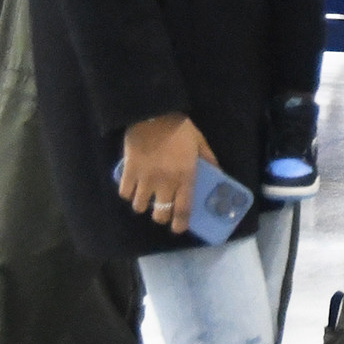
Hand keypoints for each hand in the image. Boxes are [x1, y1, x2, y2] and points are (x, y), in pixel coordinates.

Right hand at [118, 112, 212, 233]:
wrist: (153, 114)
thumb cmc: (180, 128)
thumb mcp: (200, 142)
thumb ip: (209, 159)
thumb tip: (218, 172)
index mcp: (185, 177)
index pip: (183, 209)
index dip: (180, 224)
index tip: (179, 229)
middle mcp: (165, 183)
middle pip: (160, 214)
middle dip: (161, 217)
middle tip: (161, 211)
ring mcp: (145, 179)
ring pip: (140, 206)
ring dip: (143, 205)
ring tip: (146, 197)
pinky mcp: (129, 172)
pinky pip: (124, 193)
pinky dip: (128, 193)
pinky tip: (132, 187)